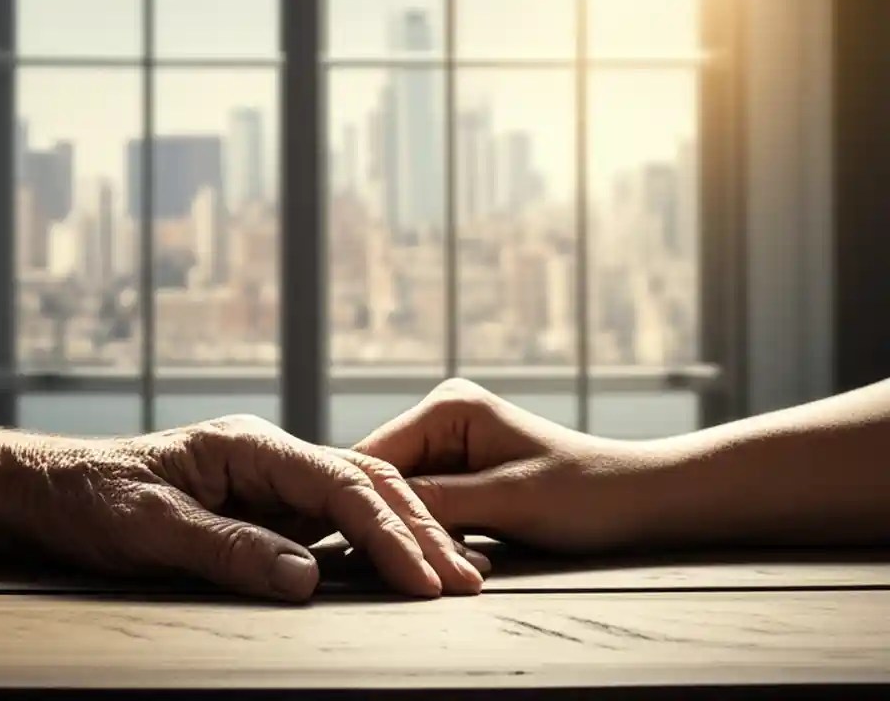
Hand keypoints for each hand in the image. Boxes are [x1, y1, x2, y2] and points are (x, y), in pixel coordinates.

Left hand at [0, 415, 486, 601]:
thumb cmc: (89, 500)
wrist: (50, 491)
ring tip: (454, 578)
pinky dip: (373, 546)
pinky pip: (332, 523)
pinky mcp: (263, 507)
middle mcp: (268, 455)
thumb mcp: (147, 528)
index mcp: (248, 445)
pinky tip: (400, 570)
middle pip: (365, 483)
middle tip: (463, 584)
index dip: (387, 533)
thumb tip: (307, 580)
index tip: (423, 580)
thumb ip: (225, 550)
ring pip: (358, 500)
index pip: (339, 483)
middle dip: (418, 532)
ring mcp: (269, 480)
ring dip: (406, 537)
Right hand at [355, 379, 656, 552]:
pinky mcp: (464, 479)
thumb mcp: (506, 500)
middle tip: (376, 571)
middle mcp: (442, 420)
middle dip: (387, 523)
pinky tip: (438, 566)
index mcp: (447, 406)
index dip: (357, 501)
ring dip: (412, 536)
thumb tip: (368, 516)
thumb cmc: (588, 494)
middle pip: (385, 479)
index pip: (375, 455)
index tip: (336, 544)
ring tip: (410, 573)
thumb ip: (437, 503)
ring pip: (405, 501)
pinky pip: (430, 511)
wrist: (643, 502)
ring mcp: (452, 449)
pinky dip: (433, 539)